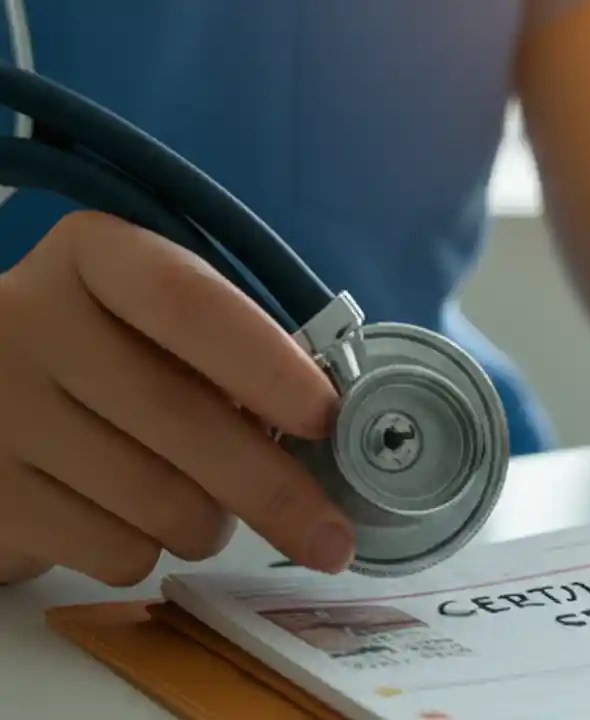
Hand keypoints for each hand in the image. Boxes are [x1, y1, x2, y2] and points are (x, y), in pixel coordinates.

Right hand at [0, 211, 354, 586]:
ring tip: (204, 507)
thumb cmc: (107, 360)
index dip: (268, 366)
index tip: (328, 420)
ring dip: (211, 525)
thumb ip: (232, 357)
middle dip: (276, 491)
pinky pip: (114, 551)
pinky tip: (130, 520)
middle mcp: (29, 319)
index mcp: (93, 256)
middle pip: (183, 418)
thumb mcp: (156, 329)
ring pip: (157, 500)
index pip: (186, 303)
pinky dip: (150, 552)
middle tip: (333, 539)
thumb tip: (331, 434)